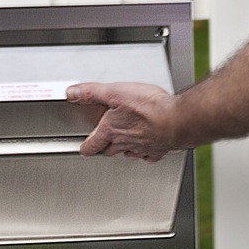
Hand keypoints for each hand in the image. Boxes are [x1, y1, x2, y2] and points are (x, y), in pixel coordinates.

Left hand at [66, 82, 181, 161]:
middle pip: (110, 150)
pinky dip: (145, 152)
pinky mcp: (158, 149)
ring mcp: (142, 147)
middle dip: (105, 147)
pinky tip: (147, 147)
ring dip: (124, 149)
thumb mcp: (115, 93)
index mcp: (111, 130)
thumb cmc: (149, 107)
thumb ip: (92, 93)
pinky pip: (148, 155)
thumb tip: (72, 93)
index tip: (84, 149)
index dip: (86, 147)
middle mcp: (125, 142)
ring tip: (123, 144)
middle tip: (102, 144)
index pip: (93, 144)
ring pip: (128, 153)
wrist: (176, 119)